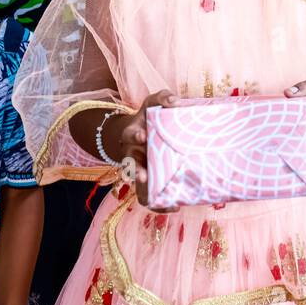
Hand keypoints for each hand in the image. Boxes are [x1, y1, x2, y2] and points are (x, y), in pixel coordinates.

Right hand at [114, 89, 176, 208]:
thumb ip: (163, 97)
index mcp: (133, 134)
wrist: (143, 134)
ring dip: (147, 192)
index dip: (135, 136)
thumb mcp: (154, 103)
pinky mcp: (148, 181)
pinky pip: (149, 196)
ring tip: (163, 201)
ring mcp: (139, 169)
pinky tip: (175, 207)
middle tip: (143, 175)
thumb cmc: (150, 118)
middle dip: (135, 170)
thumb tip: (175, 101)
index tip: (143, 136)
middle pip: (129, 164)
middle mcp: (133, 153)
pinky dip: (159, 204)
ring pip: (138, 185)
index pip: (130, 134)